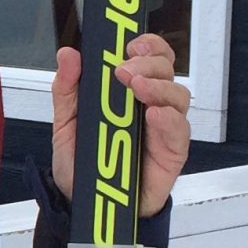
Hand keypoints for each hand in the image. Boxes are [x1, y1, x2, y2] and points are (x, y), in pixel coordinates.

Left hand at [51, 35, 190, 215]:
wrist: (86, 204)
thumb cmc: (84, 161)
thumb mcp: (67, 122)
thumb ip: (67, 89)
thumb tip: (69, 54)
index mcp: (127, 92)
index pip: (149, 57)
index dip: (147, 45)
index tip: (131, 43)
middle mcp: (150, 104)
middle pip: (167, 70)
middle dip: (149, 63)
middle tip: (126, 69)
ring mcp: (163, 128)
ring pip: (178, 96)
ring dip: (159, 87)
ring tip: (136, 89)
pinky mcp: (172, 153)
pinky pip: (180, 131)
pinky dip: (169, 119)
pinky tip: (154, 114)